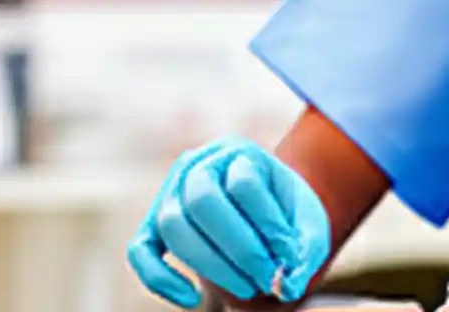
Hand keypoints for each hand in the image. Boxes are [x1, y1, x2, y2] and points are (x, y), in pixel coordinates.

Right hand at [127, 137, 331, 308]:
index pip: (244, 183)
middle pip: (201, 200)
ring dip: (210, 266)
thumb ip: (306, 251)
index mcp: (238, 152)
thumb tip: (286, 285)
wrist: (267, 215)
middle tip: (267, 278)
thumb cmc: (287, 219)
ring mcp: (170, 194)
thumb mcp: (308, 226)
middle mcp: (197, 165)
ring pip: (172, 224)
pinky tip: (192, 300)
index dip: (268, 225)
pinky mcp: (153, 226)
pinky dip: (160, 278)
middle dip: (238, 248)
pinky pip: (141, 250)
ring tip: (248, 288)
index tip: (291, 256)